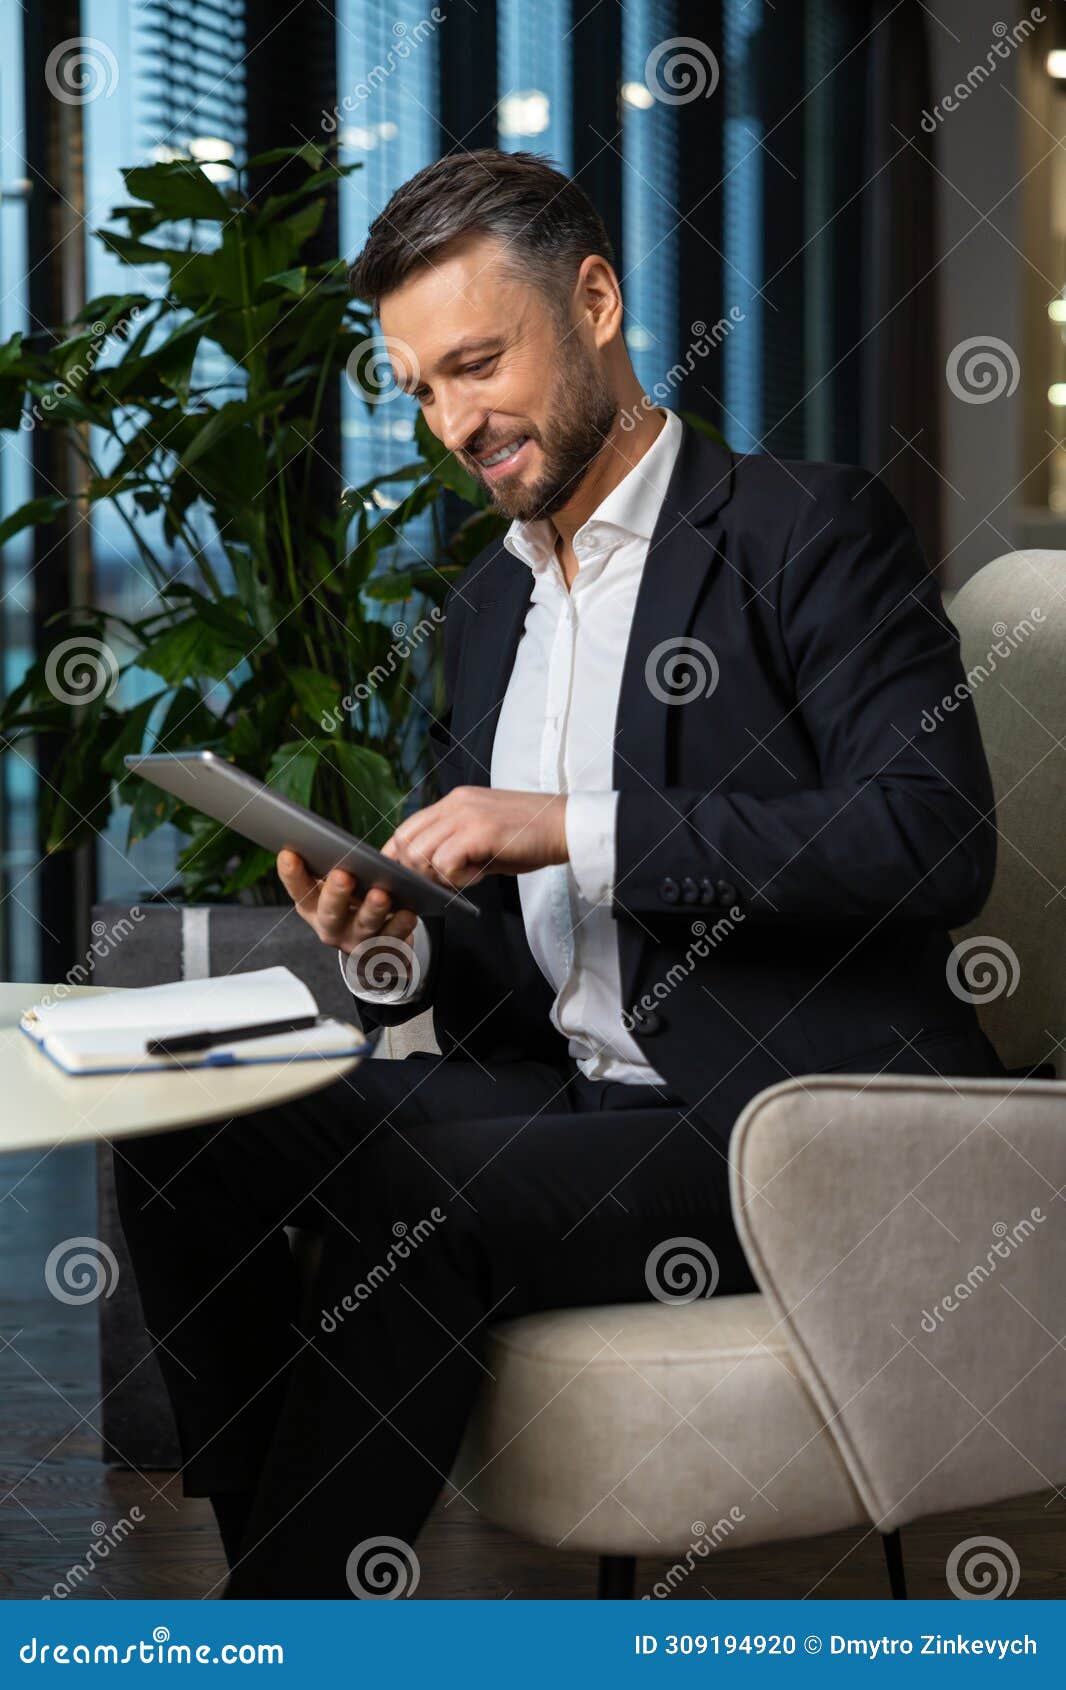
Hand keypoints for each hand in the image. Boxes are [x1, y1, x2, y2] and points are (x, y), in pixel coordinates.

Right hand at [276, 851, 418, 992]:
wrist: (371, 951)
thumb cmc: (351, 904)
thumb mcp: (334, 890)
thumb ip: (329, 869)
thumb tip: (329, 838)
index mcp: (312, 907)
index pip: (298, 890)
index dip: (291, 874)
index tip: (288, 853)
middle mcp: (330, 927)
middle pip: (330, 912)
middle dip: (336, 894)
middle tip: (343, 875)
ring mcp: (355, 942)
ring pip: (364, 926)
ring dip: (372, 910)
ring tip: (381, 894)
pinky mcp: (381, 951)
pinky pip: (392, 938)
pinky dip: (400, 926)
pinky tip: (409, 913)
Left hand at [381, 787, 567, 889]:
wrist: (566, 826)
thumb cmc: (531, 836)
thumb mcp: (485, 836)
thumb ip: (456, 847)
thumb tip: (430, 873)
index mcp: (456, 801)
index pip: (408, 826)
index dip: (398, 855)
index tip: (400, 877)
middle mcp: (456, 803)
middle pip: (406, 840)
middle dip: (413, 870)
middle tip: (439, 883)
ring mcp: (467, 815)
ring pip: (421, 852)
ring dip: (435, 875)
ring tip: (466, 878)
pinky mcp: (480, 831)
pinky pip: (445, 862)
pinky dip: (455, 878)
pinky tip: (477, 877)